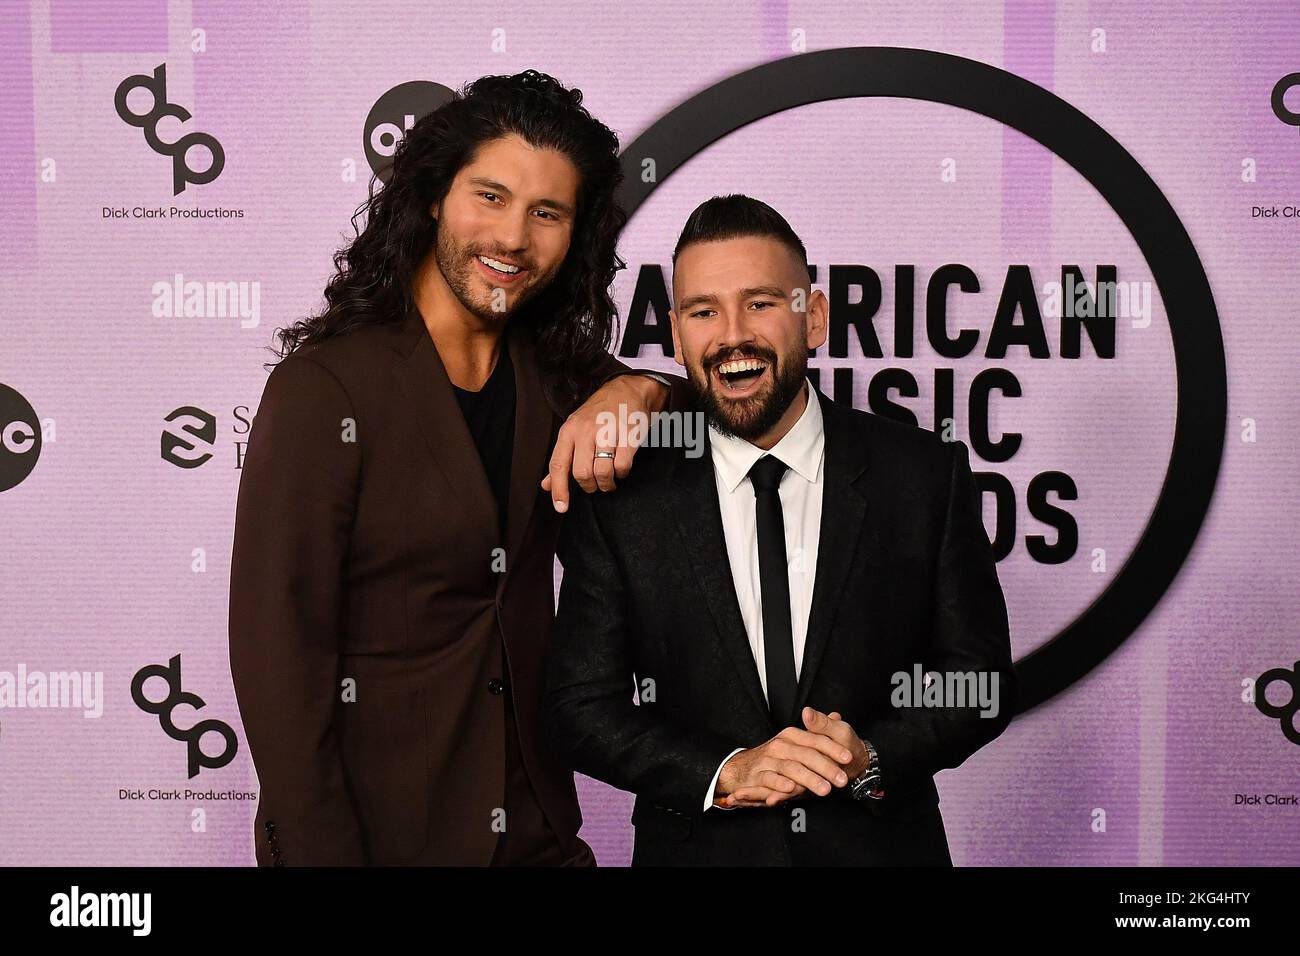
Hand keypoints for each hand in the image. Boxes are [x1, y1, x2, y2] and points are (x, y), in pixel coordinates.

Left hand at [541, 374, 668, 511]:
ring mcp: (608, 431)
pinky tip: (621, 468)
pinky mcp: (628, 434)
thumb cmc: (598, 413)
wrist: (627, 390)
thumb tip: (546, 485)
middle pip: (582, 473)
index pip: (558, 465)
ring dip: (607, 483)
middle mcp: (586, 430)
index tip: (561, 507)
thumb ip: (562, 458)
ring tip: (609, 481)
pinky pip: (622, 466)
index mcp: (569, 431)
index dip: (559, 489)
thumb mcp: (574, 430)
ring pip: (602, 472)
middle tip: (595, 485)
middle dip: (589, 486)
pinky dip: (622, 473)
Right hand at [713, 712, 855, 808]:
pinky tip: (791, 788)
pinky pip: (769, 778)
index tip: (848, 757)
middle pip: (806, 755)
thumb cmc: (778, 759)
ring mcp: (769, 760)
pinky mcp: (758, 774)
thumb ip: (819, 731)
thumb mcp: (800, 744)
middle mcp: (781, 745)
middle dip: (826, 768)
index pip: (816, 740)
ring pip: (791, 768)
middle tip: (841, 779)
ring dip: (809, 779)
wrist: (743, 769)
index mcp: (793, 735)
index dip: (833, 748)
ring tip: (825, 789)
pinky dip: (780, 783)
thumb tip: (836, 715)